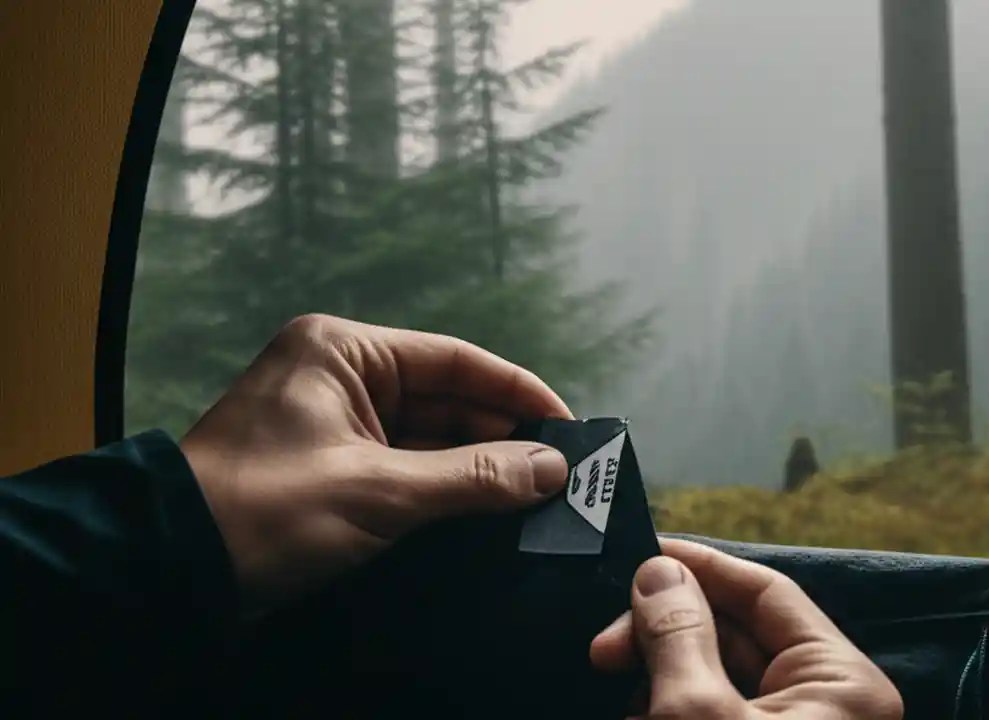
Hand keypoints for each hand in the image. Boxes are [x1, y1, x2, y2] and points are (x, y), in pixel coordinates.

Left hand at [179, 314, 571, 614]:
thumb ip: (472, 477)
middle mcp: (342, 376)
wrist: (169, 571)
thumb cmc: (266, 512)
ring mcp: (335, 423)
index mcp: (344, 352)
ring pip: (429, 437)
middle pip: (446, 398)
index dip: (519, 391)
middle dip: (504, 435)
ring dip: (479, 466)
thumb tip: (553, 469)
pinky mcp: (332, 467)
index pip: (455, 360)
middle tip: (564, 469)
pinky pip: (405, 467)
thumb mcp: (377, 492)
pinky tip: (491, 509)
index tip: (570, 424)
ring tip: (541, 493)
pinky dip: (446, 488)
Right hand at [591, 539, 902, 719]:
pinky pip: (715, 713)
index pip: (768, 592)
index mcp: (842, 683)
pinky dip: (671, 708)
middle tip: (605, 644)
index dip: (701, 567)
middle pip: (738, 635)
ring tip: (612, 682)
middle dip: (666, 631)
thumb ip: (678, 632)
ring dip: (660, 674)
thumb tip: (659, 570)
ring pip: (719, 678)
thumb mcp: (695, 712)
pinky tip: (631, 713)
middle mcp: (829, 704)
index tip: (640, 555)